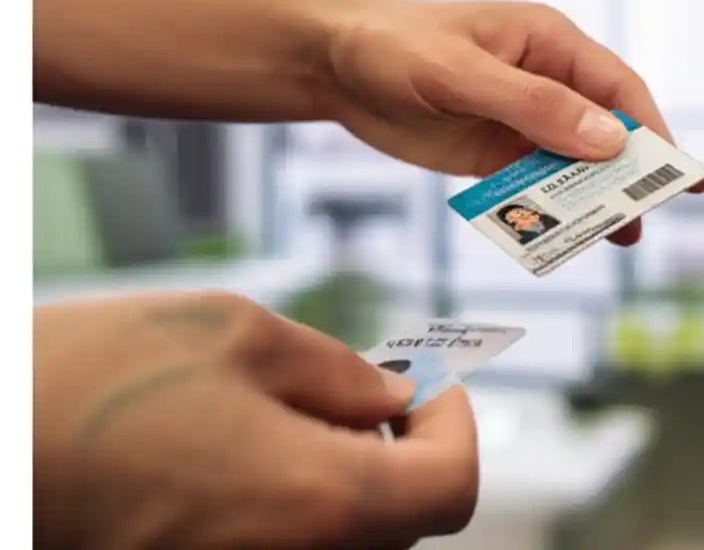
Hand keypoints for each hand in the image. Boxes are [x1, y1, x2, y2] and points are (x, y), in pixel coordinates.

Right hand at [35, 291, 477, 548]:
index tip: (429, 382)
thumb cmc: (90, 380)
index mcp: (321, 501)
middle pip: (402, 519)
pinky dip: (295, 508)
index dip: (454, 425)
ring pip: (347, 539)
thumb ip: (337, 371)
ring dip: (347, 479)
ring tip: (286, 415)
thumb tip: (391, 395)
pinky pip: (287, 549)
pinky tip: (243, 456)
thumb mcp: (234, 335)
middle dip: (398, 448)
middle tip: (358, 387)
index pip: (451, 487)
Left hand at [318, 0, 703, 244]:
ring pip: (575, 165)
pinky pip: (535, 187)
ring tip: (616, 237)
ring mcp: (522, 121)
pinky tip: (561, 237)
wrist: (334, 65)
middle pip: (605, 132)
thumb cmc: (396, 47)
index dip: (652, 131)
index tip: (677, 173)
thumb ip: (533, 105)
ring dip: (593, 199)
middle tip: (647, 217)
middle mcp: (547, 82)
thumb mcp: (462, 72)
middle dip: (629, 173)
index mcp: (550, 44)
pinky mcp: (496, 153)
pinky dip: (551, 211)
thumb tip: (607, 141)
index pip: (618, 90)